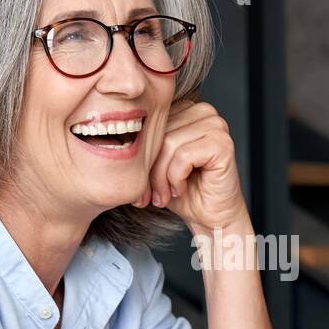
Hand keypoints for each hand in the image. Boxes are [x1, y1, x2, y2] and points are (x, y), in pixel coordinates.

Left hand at [135, 100, 247, 234]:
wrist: (209, 218)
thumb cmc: (182, 191)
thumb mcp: (154, 162)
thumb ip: (142, 142)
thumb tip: (105, 128)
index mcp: (187, 109)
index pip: (151, 120)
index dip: (143, 153)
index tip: (142, 183)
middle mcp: (204, 112)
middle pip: (160, 132)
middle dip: (150, 168)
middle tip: (152, 194)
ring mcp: (217, 126)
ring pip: (169, 144)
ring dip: (162, 177)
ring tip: (165, 194)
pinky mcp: (223, 144)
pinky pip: (183, 156)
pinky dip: (176, 178)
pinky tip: (180, 189)